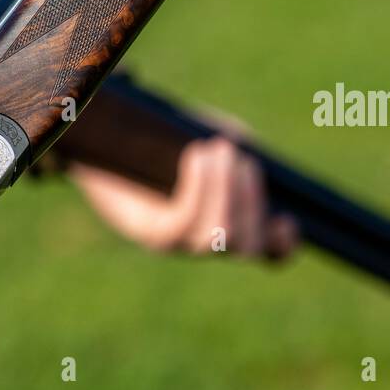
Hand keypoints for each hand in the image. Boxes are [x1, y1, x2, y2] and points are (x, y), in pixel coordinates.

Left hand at [69, 135, 298, 258]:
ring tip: (214, 150)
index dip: (283, 244)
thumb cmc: (162, 136)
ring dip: (225, 191)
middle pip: (247, 245)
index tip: (286, 219)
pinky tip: (196, 156)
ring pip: (217, 236)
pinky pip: (183, 224)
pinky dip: (198, 190)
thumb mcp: (209, 138)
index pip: (267, 253)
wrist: (104, 140)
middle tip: (237, 156)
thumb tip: (248, 163)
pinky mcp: (148, 233)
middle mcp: (205, 241)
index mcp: (230, 222)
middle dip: (250, 198)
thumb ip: (235, 154)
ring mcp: (177, 242)